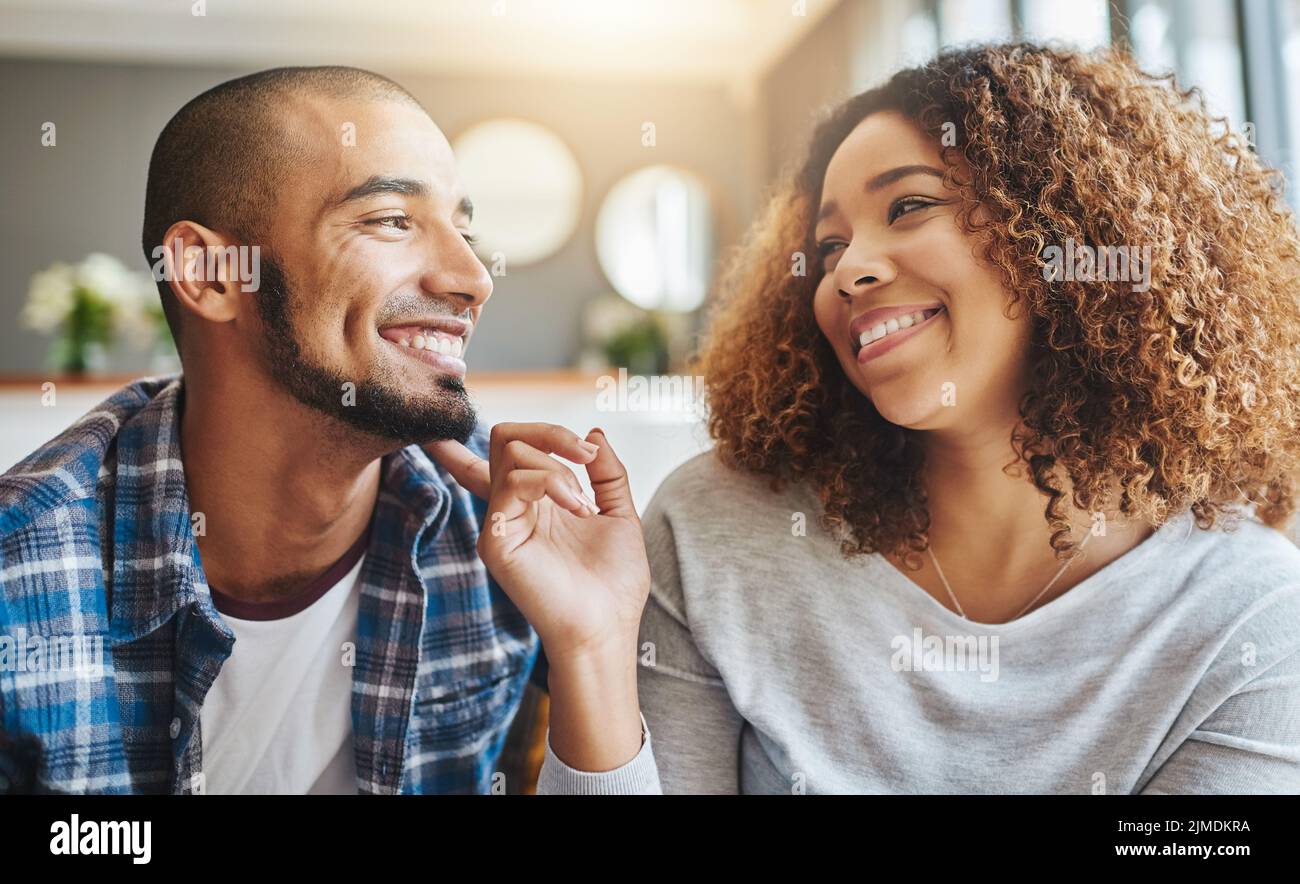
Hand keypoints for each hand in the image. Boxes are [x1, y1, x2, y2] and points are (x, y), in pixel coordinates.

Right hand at [424, 423, 650, 663]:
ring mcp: (500, 522)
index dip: (470, 438)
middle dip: (552, 432)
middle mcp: (512, 508)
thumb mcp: (620, 514)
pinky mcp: (496, 538)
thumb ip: (607, 473)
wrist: (607, 629)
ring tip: (585, 504)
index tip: (498, 429)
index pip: (497, 460)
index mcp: (536, 503)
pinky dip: (553, 481)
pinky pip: (515, 479)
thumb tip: (594, 433)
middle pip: (506, 436)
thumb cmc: (614, 584)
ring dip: (560, 464)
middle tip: (586, 456)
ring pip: (510, 448)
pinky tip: (578, 509)